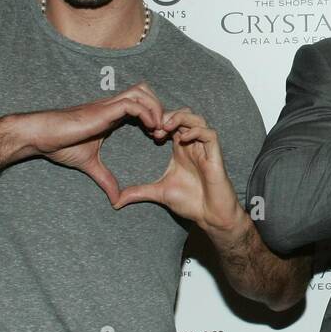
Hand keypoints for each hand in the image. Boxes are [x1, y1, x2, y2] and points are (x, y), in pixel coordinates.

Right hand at [23, 82, 167, 204]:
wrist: (41, 136)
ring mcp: (108, 105)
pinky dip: (146, 113)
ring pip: (141, 92)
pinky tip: (150, 128)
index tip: (159, 137)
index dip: (154, 116)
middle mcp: (112, 106)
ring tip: (159, 130)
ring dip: (156, 108)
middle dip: (159, 108)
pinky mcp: (103, 109)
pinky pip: (132, 104)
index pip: (141, 105)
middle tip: (163, 131)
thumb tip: (116, 200)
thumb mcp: (90, 165)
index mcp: (111, 115)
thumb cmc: (60, 144)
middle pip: (145, 91)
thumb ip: (106, 179)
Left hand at [113, 108, 245, 234]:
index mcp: (180, 149)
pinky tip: (181, 139)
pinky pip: (209, 134)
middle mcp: (193, 145)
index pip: (170, 123)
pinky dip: (195, 131)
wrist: (210, 216)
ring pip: (197, 119)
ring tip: (166, 128)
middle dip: (168, 116)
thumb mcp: (159, 193)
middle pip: (183, 115)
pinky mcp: (215, 155)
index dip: (158, 121)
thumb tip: (115, 201)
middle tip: (153, 126)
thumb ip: (139, 192)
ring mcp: (205, 149)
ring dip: (181, 119)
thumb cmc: (190, 202)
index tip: (144, 129)